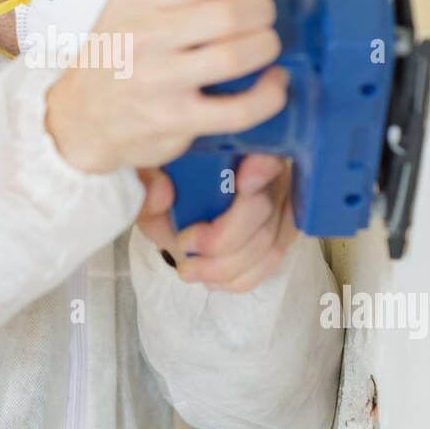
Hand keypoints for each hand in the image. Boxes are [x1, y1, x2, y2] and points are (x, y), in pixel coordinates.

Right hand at [45, 0, 287, 173]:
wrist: (79, 115)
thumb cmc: (112, 52)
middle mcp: (142, 36)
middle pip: (227, 12)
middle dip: (261, 10)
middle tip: (262, 16)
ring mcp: (157, 80)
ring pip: (234, 56)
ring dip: (266, 47)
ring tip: (265, 45)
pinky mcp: (173, 119)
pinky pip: (237, 109)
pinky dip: (267, 95)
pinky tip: (270, 84)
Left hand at [136, 154, 298, 292]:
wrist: (177, 214)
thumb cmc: (168, 190)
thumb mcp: (148, 182)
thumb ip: (146, 181)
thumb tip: (163, 194)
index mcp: (239, 149)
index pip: (266, 152)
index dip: (263, 168)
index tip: (244, 180)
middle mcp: (268, 174)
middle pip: (263, 209)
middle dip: (222, 239)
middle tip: (184, 245)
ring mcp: (281, 207)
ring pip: (268, 245)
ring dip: (223, 266)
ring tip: (188, 269)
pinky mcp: (282, 237)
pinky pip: (268, 265)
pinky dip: (236, 278)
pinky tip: (208, 278)